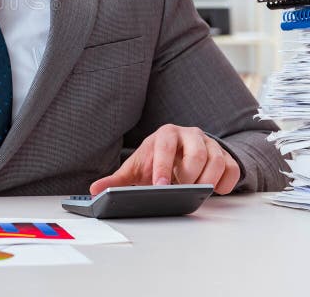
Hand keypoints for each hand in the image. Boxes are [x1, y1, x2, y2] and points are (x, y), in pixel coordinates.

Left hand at [89, 124, 240, 195]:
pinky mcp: (226, 156)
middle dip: (189, 175)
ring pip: (217, 160)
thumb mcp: (137, 168)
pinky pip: (232, 168)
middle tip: (181, 189)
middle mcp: (189, 135)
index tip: (160, 186)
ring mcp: (210, 144)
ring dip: (208, 179)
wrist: (180, 154)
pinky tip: (214, 190)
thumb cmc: (157, 161)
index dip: (163, 166)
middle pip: (196, 152)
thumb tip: (94, 190)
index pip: (165, 146)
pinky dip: (226, 183)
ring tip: (197, 191)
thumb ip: (116, 181)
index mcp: (166, 134)